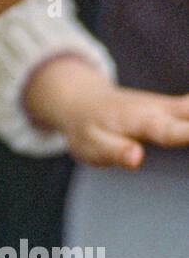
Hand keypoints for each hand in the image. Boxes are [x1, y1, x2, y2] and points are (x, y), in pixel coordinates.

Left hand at [24, 54, 188, 167]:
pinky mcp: (171, 106)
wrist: (80, 100)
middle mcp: (156, 109)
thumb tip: (137, 157)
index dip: (186, 132)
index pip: (167, 130)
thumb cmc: (85, 128)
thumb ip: (114, 150)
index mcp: (137, 121)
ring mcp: (166, 105)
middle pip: (188, 112)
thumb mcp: (92, 144)